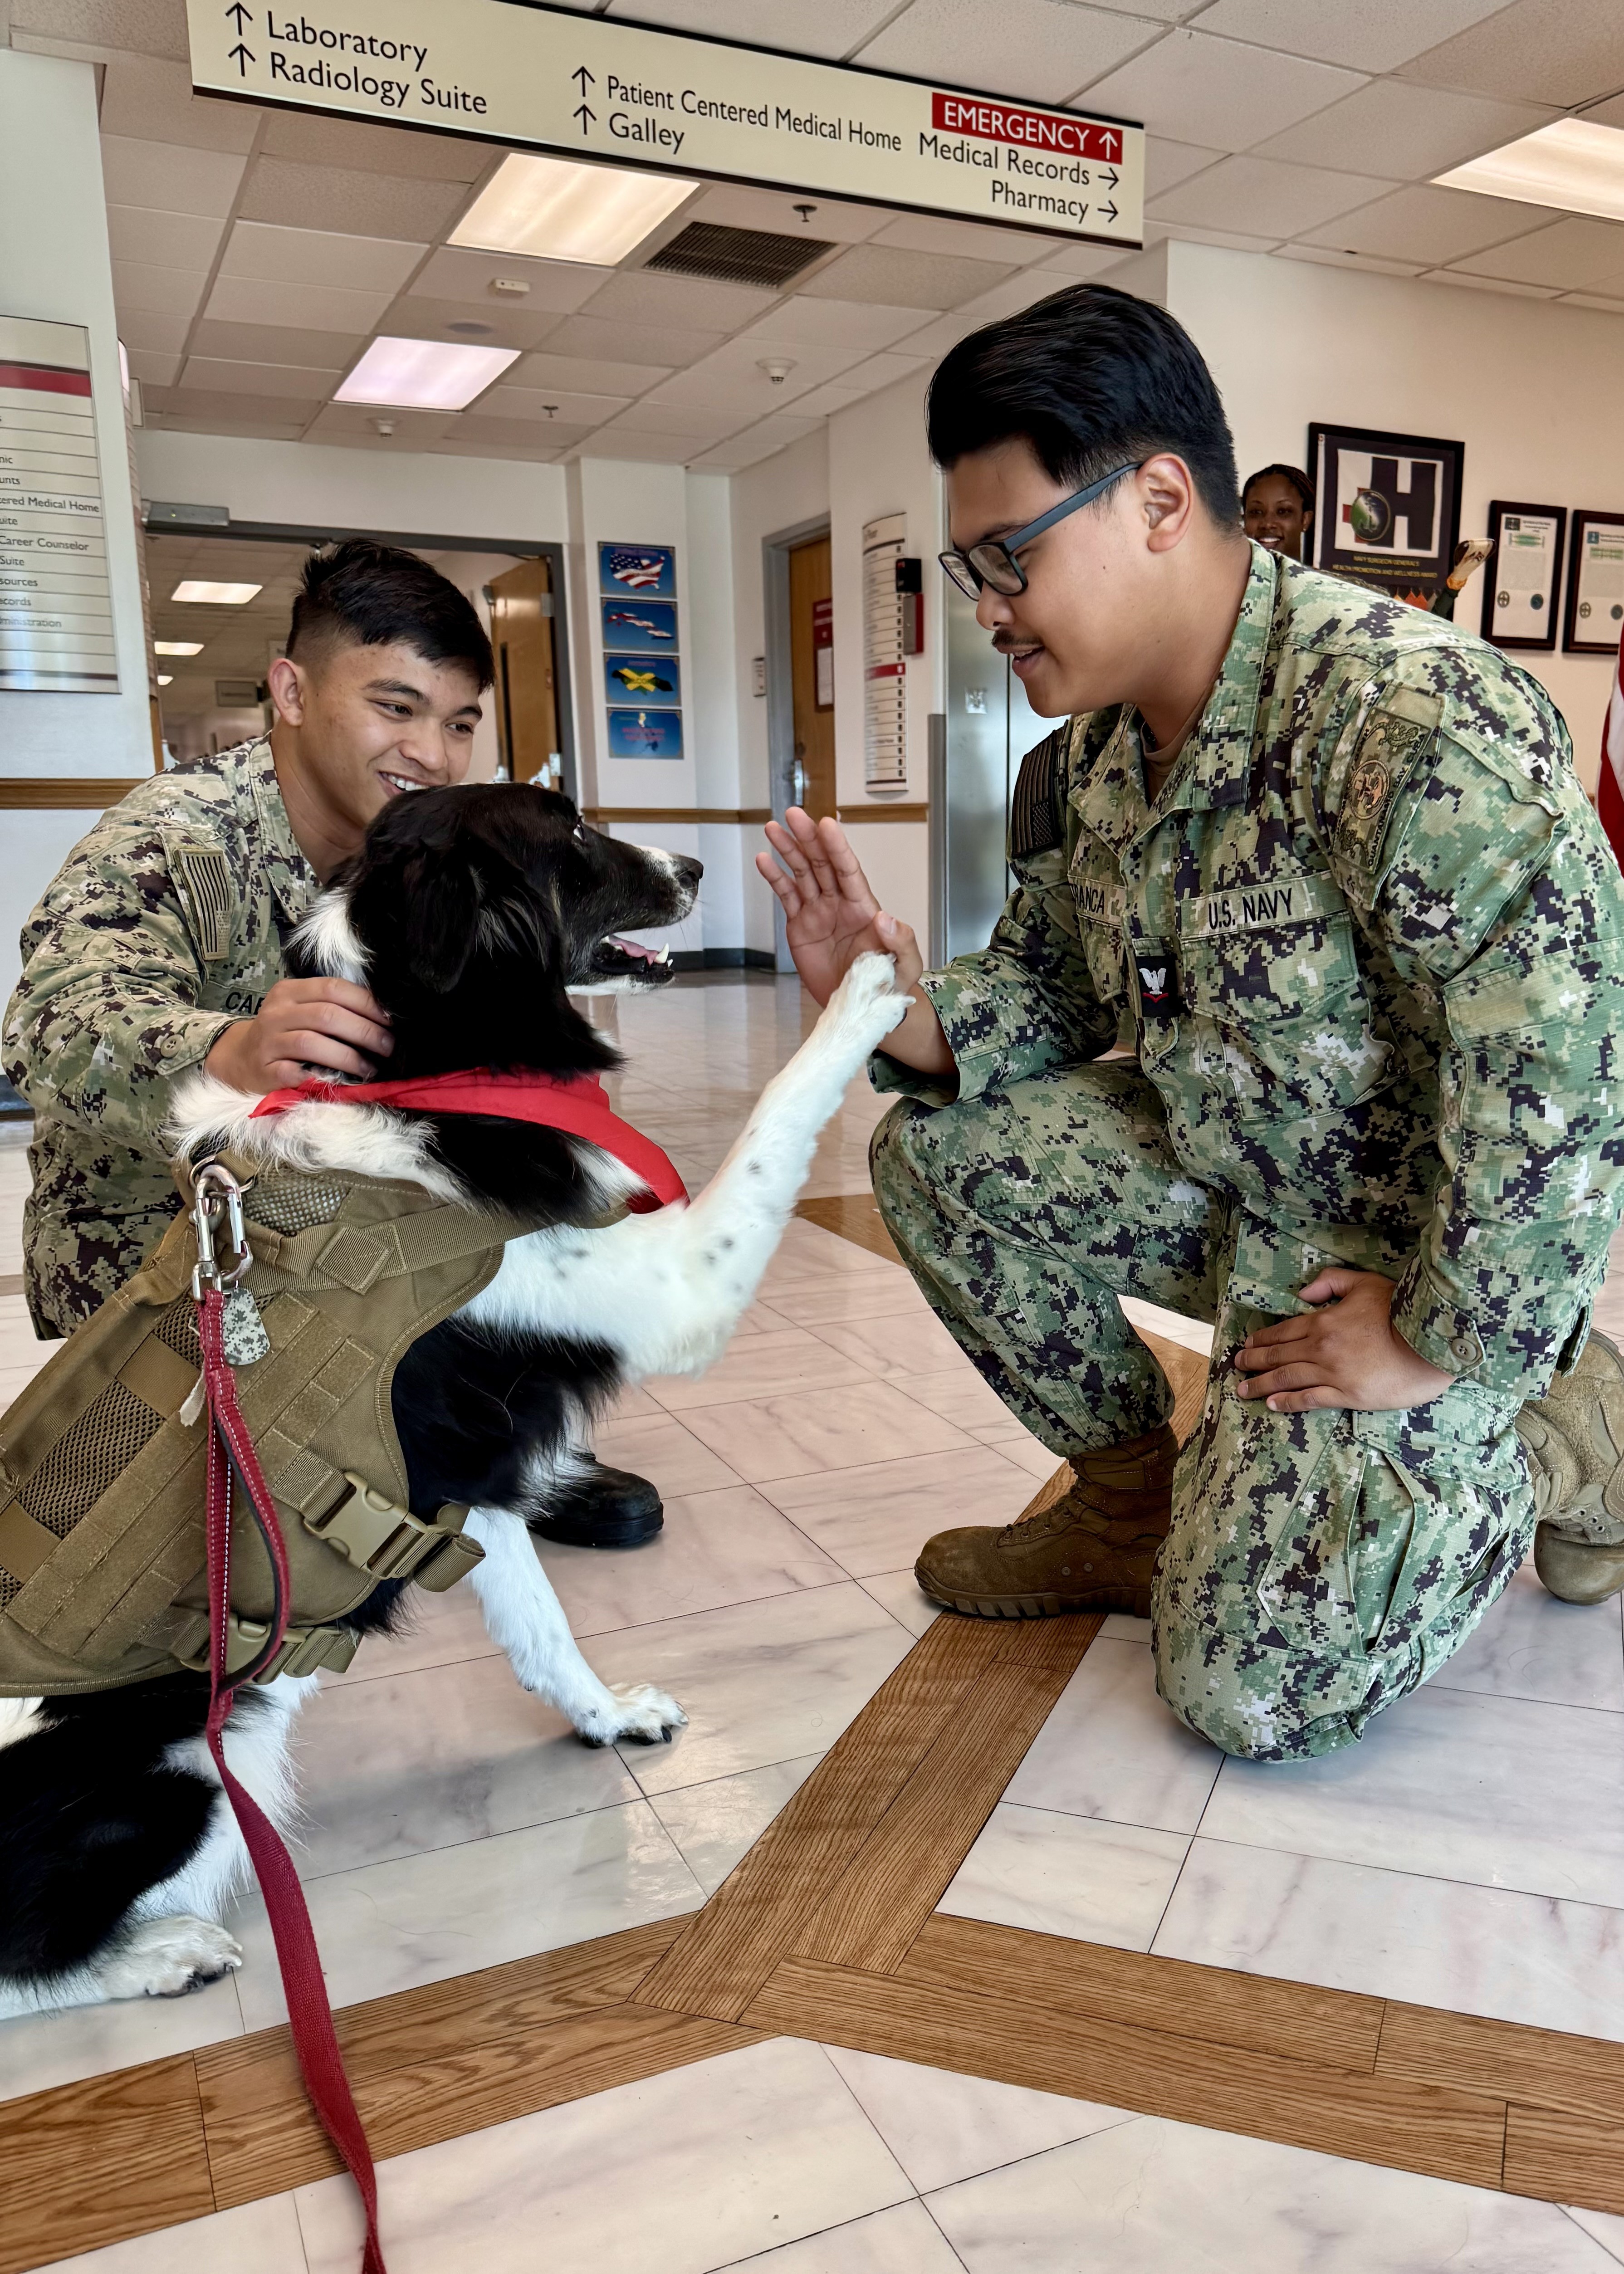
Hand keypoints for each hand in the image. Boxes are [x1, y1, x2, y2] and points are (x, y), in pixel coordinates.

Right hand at [203, 977, 392, 1093]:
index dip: (366, 1003)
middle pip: (327, 1015)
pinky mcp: (265, 1071)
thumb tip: (384, 1014)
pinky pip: (296, 1074)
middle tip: (388, 1046)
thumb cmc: (284, 1034)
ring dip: (349, 1057)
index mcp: (289, 991)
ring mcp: (268, 1042)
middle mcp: (276, 1013)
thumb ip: (333, 1006)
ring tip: (371, 1068)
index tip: (391, 1020)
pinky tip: (343, 1083)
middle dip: (365, 1031)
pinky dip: (322, 1078)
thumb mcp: (301, 1010)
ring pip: (312, 1043)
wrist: (239, 1060)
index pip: (332, 988)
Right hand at [756, 807, 921, 1005]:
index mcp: (864, 907)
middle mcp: (839, 903)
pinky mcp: (800, 926)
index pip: (848, 870)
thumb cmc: (887, 983)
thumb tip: (886, 917)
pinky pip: (787, 896)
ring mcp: (818, 912)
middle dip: (807, 839)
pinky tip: (765, 861)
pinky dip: (775, 878)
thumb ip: (901, 940)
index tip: (827, 825)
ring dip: (788, 850)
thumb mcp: (905, 964)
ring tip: (775, 829)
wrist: (862, 1007)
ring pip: (802, 873)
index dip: (837, 848)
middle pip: (821, 863)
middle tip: (794, 815)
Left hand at [1233, 1269, 1453, 1412]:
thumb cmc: (1400, 1310)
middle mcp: (1321, 1348)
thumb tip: (1302, 1294)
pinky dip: (1288, 1402)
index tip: (1247, 1344)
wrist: (1429, 1343)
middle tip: (1237, 1366)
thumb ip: (1331, 1282)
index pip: (1283, 1331)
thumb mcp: (1365, 1283)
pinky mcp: (1348, 1395)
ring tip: (1244, 1389)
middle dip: (1254, 1361)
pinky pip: (1310, 1399)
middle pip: (1279, 1356)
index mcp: (1323, 1321)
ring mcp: (1332, 1374)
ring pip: (1287, 1378)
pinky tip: (1273, 1404)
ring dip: (1262, 1384)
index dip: (1263, 1339)